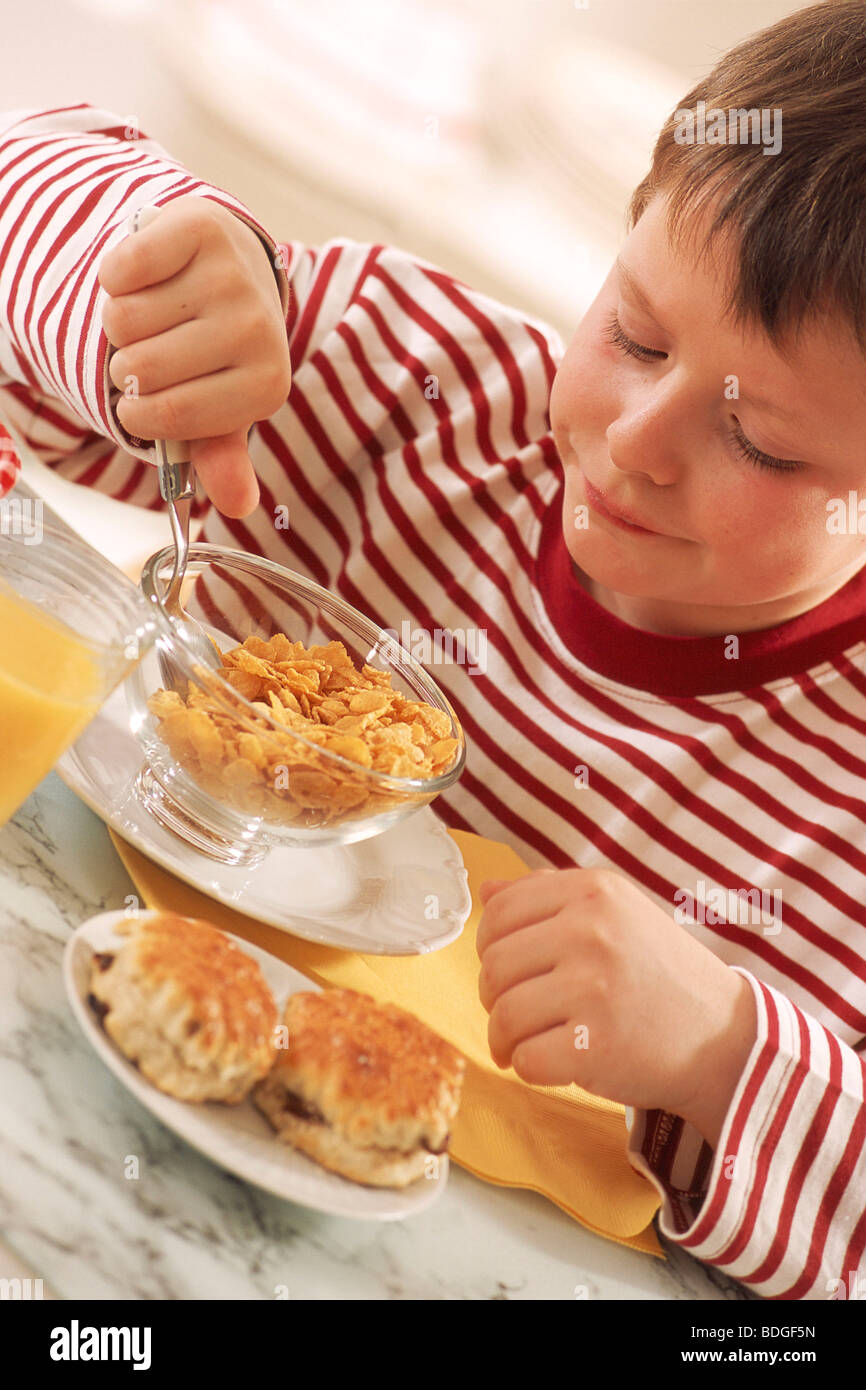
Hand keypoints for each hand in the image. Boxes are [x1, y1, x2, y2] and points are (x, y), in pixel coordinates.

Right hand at [99, 196, 291, 517]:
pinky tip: (147, 276)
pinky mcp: (200, 228)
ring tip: (155, 313)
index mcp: (266, 387)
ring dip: (121, 321)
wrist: (230, 267)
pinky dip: (116, 277)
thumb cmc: (217, 352)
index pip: (169, 417)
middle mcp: (258, 330)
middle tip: (155, 349)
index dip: (138, 413)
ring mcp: (232, 277)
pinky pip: (120, 270)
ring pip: (123, 319)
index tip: (145, 401)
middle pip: (140, 368)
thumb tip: (237, 504)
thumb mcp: (218, 409)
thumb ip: (219, 457)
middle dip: (128, 366)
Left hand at [476, 868, 756, 1147]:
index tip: (510, 969)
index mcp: (593, 891)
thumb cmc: (659, 974)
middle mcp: (592, 930)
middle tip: (517, 1012)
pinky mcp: (595, 1045)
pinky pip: (525, 1059)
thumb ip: (550, 895)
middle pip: (494, 964)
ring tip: (525, 1042)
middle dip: (493, 995)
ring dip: (504, 1038)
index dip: (490, 945)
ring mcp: (594, 987)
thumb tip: (487, 889)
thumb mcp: (616, 913)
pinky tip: (550, 1063)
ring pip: (503, 1014)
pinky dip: (527, 1068)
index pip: (500, 910)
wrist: (724, 1039)